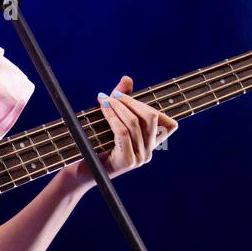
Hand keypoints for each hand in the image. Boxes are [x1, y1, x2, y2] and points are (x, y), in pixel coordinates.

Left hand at [60, 75, 178, 186]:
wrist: (82, 172)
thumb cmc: (95, 145)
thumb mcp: (111, 120)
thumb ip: (121, 100)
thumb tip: (127, 79)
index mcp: (150, 144)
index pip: (169, 124)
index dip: (149, 105)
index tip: (124, 96)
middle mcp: (149, 152)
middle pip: (151, 117)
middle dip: (131, 102)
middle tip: (113, 95)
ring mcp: (139, 158)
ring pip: (134, 123)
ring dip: (118, 107)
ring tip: (104, 99)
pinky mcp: (126, 162)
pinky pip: (122, 133)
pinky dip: (112, 117)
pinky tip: (103, 109)